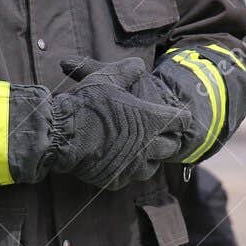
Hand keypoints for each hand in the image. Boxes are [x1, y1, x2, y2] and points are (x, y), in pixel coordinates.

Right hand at [50, 56, 189, 189]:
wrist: (65, 135)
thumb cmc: (88, 104)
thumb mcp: (108, 77)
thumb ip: (128, 70)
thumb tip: (138, 65)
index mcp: (151, 121)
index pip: (181, 120)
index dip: (181, 117)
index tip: (179, 116)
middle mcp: (147, 147)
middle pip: (170, 147)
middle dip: (167, 139)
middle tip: (159, 133)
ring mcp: (132, 167)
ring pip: (152, 167)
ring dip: (150, 158)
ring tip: (141, 150)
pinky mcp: (116, 180)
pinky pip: (128, 178)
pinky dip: (126, 170)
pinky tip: (119, 162)